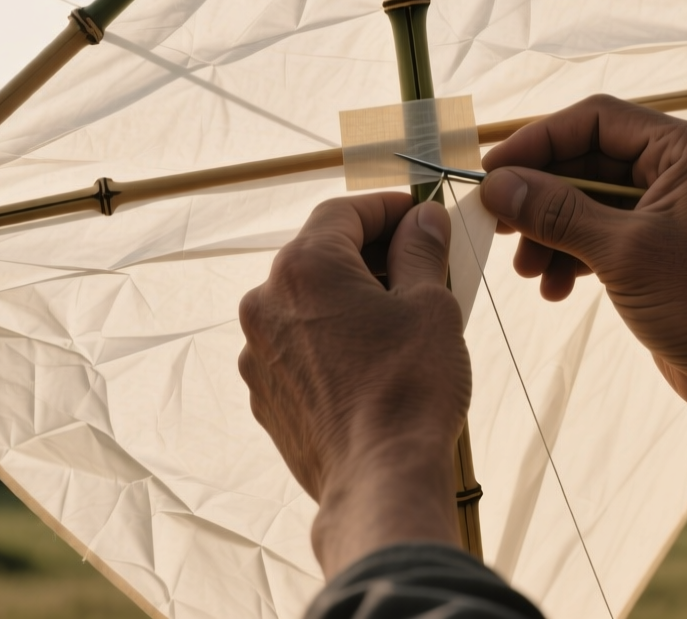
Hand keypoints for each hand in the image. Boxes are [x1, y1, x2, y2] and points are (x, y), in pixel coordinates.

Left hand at [238, 193, 468, 574]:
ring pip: (305, 305)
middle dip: (369, 254)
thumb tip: (422, 220)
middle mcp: (265, 302)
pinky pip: (297, 349)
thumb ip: (420, 250)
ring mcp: (256, 352)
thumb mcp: (430, 304)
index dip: (386, 207)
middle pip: (319, 256)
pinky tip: (369, 362)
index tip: (419, 214)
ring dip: (347, 300)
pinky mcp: (263, 394)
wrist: (378, 480)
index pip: (343, 211)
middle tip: (418, 264)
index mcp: (304, 267)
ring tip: (397, 319)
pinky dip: (329, 342)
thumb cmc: (408, 387)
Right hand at [482, 96, 686, 566]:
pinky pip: (598, 234)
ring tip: (528, 271)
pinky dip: (571, 255)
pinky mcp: (657, 247)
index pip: (595, 120)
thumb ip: (556, 212)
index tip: (493, 172)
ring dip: (550, 232)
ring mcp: (668, 209)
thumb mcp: (622, 252)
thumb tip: (497, 185)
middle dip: (540, 196)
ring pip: (586, 200)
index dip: (538, 141)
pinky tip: (555, 288)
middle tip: (497, 225)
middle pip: (585, 160)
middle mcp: (679, 169)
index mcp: (686, 150)